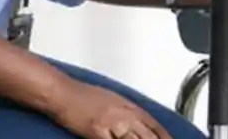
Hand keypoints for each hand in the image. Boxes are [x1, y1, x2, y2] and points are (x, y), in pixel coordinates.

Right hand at [49, 79, 171, 138]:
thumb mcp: (111, 100)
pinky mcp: (98, 131)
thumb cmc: (82, 95)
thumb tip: (138, 125)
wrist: (62, 93)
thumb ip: (127, 112)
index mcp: (128, 106)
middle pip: (149, 136)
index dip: (165, 137)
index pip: (155, 125)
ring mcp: (112, 123)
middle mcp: (123, 114)